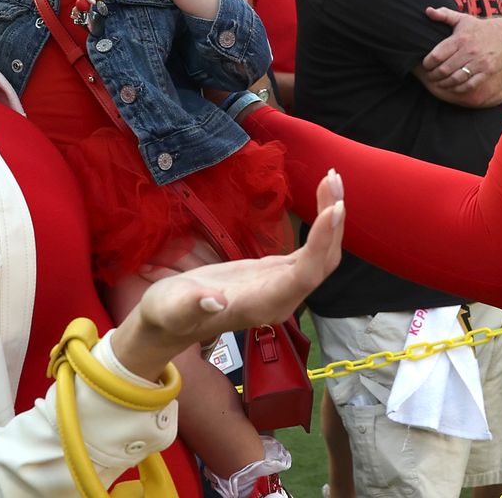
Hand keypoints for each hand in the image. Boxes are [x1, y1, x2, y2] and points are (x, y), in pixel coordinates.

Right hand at [111, 170, 343, 377]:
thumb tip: (215, 302)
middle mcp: (280, 299)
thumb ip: (192, 306)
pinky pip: (309, 250)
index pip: (303, 275)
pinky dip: (319, 225)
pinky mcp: (277, 274)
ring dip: (330, 219)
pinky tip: (322, 201)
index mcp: (261, 306)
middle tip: (334, 178)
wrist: (167, 323)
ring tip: (332, 180)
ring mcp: (282, 286)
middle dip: (333, 223)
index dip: (321, 244)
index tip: (333, 209)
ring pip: (320, 255)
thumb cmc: (167, 313)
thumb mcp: (171, 309)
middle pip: (322, 263)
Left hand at [420, 7, 501, 91]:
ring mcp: (479, 63)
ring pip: (456, 79)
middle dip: (433, 75)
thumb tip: (428, 11)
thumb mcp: (462, 18)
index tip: (425, 65)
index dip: (427, 63)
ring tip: (438, 83)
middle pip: (444, 69)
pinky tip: (452, 86)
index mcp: (460, 39)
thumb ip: (444, 15)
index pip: (437, 55)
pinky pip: (469, 85)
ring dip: (444, 84)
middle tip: (429, 76)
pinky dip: (458, 88)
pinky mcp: (487, 72)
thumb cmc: (479, 28)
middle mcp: (469, 51)